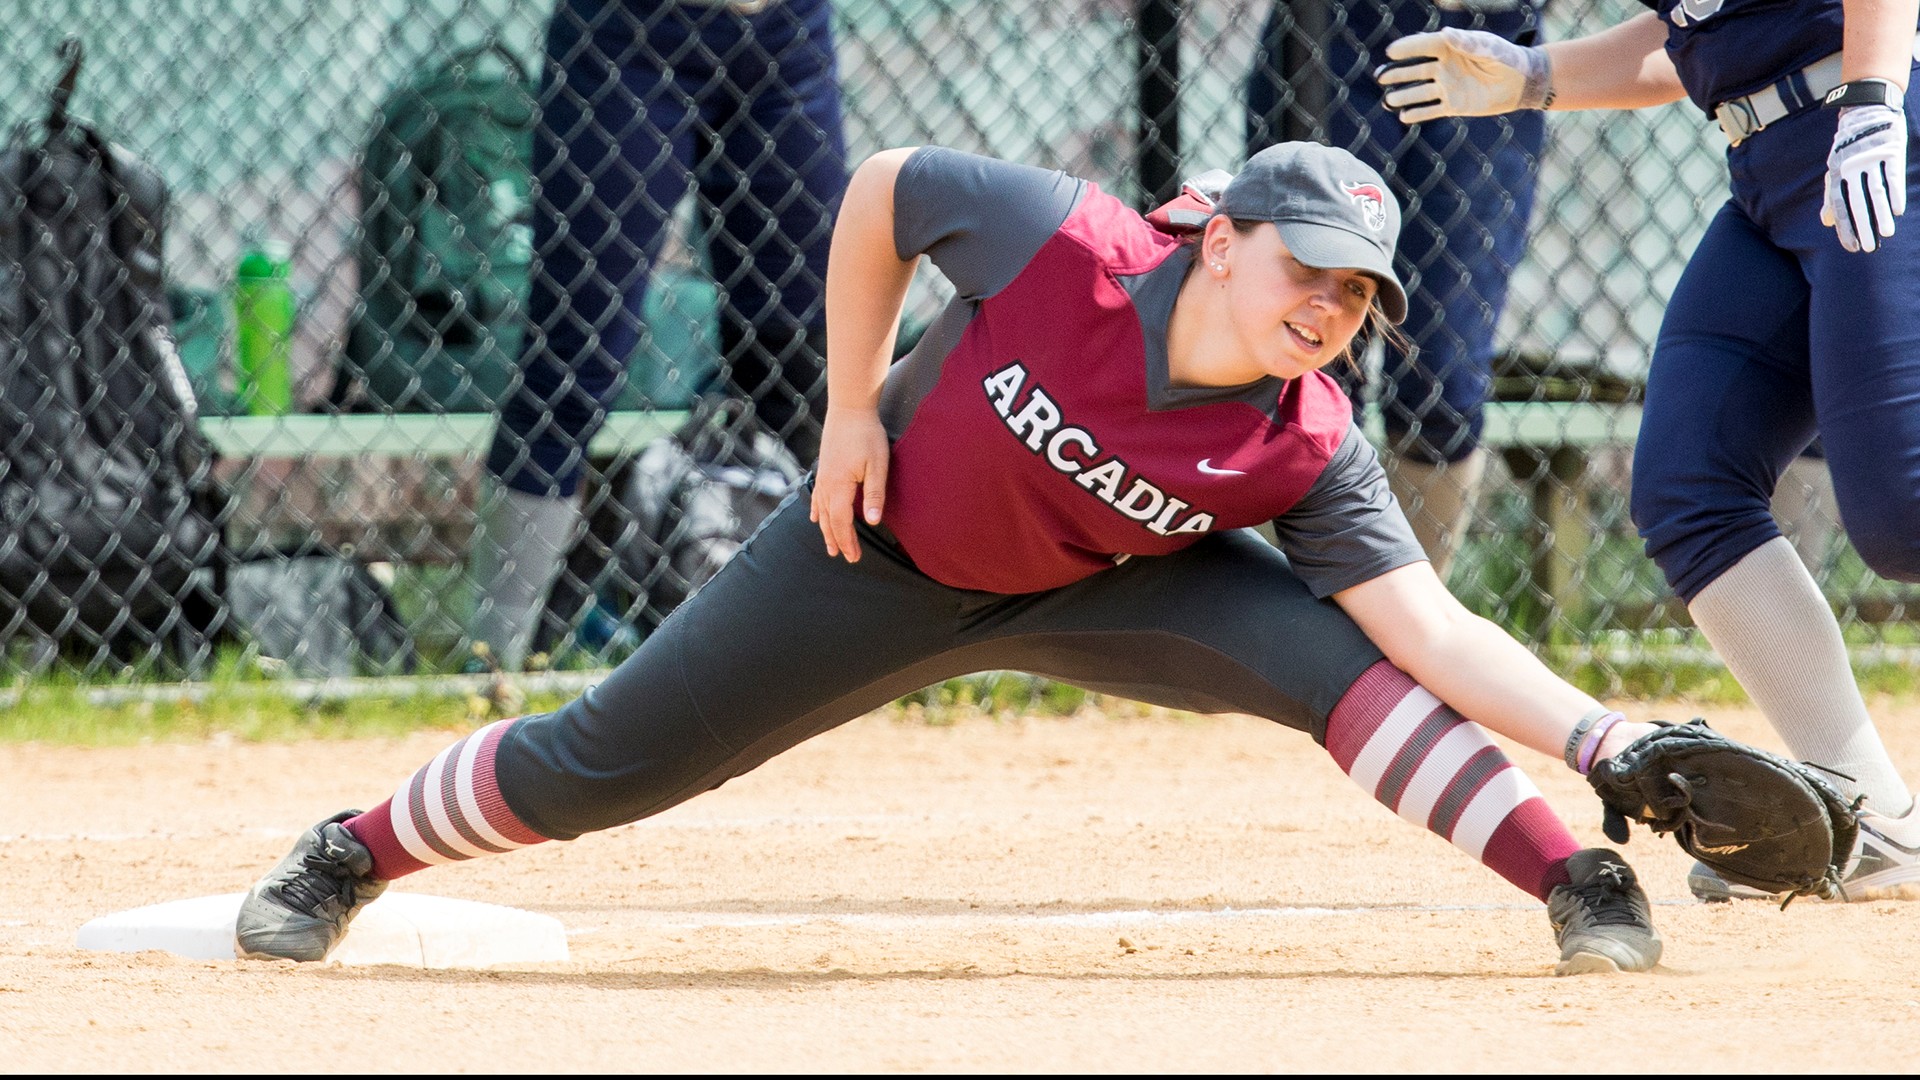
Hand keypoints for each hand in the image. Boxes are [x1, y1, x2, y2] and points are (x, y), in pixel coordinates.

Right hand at [809, 406, 891, 562]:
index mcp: (839, 486)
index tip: (854, 557)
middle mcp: (826, 485)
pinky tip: (814, 518)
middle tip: (847, 558)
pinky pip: (816, 496)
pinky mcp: (823, 469)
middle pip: (829, 520)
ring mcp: (822, 477)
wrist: (849, 409)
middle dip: (838, 540)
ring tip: (831, 547)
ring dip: (826, 530)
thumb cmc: (867, 435)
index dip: (847, 541)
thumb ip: (874, 493)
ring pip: (821, 511)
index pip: (841, 521)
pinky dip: (816, 510)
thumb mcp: (877, 465)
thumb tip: (873, 521)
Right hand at [1375, 28, 1551, 123]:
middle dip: (1398, 74)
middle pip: (1415, 70)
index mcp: (1451, 48)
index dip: (1407, 48)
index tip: (1391, 52)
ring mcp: (1447, 86)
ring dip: (1404, 96)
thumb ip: (1468, 43)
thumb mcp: (1489, 48)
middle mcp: (1444, 67)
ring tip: (1389, 100)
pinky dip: (1418, 114)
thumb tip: (1447, 34)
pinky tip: (1404, 116)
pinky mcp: (1453, 105)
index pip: (1424, 46)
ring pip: (1420, 92)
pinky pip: (1431, 110)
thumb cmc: (1507, 58)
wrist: (1521, 83)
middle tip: (1381, 78)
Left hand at [1821, 103, 1907, 252]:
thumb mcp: (1835, 167)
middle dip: (1863, 226)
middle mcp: (1852, 167)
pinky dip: (1896, 192)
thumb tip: (1825, 222)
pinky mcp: (1890, 150)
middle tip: (1868, 248)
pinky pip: (1893, 175)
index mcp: (1837, 173)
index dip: (1845, 227)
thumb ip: (1831, 195)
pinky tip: (1898, 210)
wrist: (1867, 109)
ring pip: (1876, 191)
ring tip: (1886, 234)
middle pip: (1858, 202)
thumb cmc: (1850, 145)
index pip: (1840, 206)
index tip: (1851, 247)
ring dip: (1881, 214)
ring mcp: (1871, 158)